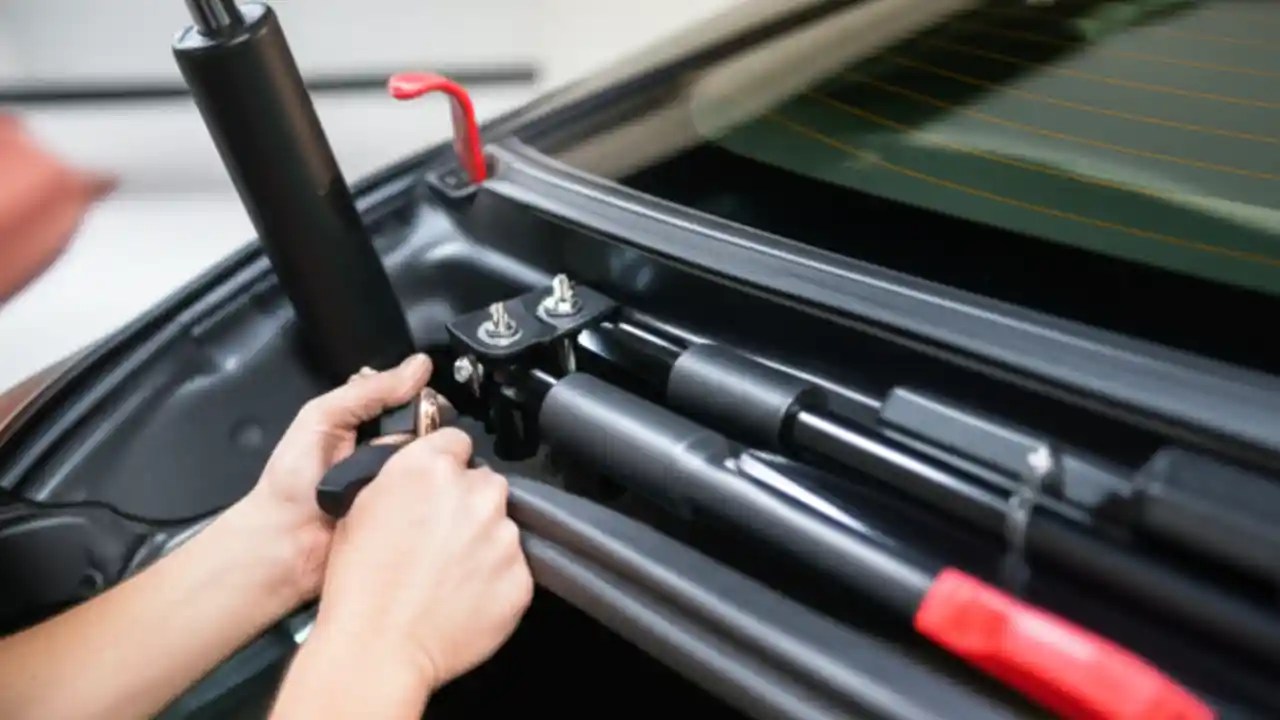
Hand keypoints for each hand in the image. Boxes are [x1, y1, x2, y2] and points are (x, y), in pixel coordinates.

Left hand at [228, 353, 433, 606]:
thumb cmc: (291, 481)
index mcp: (368, 425)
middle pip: (430, 432)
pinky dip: (432, 495)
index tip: (433, 402)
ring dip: (433, 464)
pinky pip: (432, 499)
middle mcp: (388, 453)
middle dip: (432, 432)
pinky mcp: (410, 516)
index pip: (413, 402)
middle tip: (424, 439)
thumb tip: (419, 365)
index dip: (426, 400)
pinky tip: (429, 493)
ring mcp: (401, 486)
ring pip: (436, 465)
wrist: (284, 545)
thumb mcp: (322, 418)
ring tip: (422, 468)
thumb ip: (368, 390)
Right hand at [312, 428, 533, 692]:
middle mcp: (476, 494)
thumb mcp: (361, 507)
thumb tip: (419, 472)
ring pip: (501, 526)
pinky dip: (495, 578)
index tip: (439, 483)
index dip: (445, 462)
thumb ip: (401, 477)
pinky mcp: (521, 576)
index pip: (457, 440)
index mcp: (431, 468)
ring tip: (449, 573)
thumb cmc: (360, 583)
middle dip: (467, 502)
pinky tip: (463, 596)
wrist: (378, 647)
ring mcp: (504, 536)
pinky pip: (513, 567)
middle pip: (485, 483)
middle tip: (441, 536)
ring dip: (483, 541)